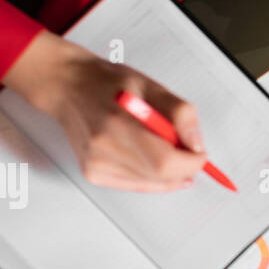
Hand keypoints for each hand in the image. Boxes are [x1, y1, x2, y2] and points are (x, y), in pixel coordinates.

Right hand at [2, 30, 208, 191]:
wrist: (69, 87)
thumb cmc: (109, 84)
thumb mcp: (151, 86)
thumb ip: (180, 114)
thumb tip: (196, 146)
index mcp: (117, 123)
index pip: (164, 161)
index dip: (189, 162)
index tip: (199, 153)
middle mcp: (103, 148)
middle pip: (160, 175)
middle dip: (182, 166)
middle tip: (184, 148)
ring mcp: (96, 165)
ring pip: (150, 183)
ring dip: (167, 171)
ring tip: (160, 145)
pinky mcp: (93, 174)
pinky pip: (136, 185)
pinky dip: (151, 176)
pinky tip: (148, 157)